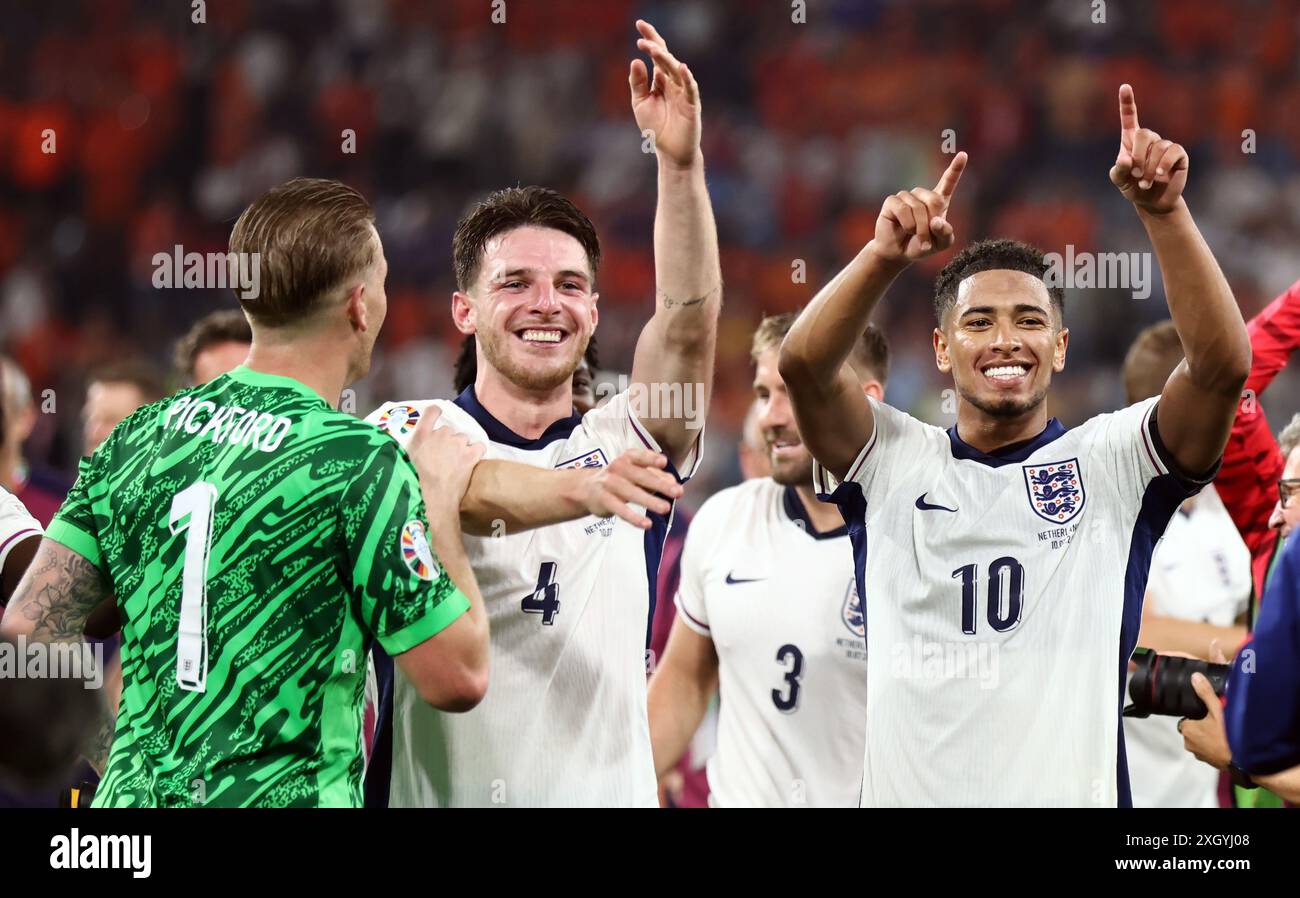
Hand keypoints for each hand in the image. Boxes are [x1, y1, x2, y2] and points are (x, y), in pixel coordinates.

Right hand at [406, 406, 484, 516]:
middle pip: (448, 430)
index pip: (431, 411)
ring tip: (456, 464)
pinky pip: (479, 446)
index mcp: (421, 435)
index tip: (438, 414)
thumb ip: (412, 448)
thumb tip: (416, 449)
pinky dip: (476, 452)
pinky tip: (472, 461)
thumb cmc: (414, 483)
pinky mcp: (471, 454)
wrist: (432, 499)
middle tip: (443, 457)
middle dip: (447, 441)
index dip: (436, 412)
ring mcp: (457, 443)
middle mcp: (441, 434)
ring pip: (463, 439)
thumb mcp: (404, 461)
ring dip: (460, 447)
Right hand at [581, 448, 684, 528]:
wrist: (586, 488)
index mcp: (627, 458)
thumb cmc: (619, 479)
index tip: (663, 462)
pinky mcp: (604, 500)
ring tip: (666, 508)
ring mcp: (609, 484)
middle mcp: (618, 468)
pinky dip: (633, 517)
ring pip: (631, 493)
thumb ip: (655, 476)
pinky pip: (620, 509)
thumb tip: (673, 483)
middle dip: (660, 484)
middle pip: (640, 476)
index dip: (651, 459)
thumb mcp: (636, 474)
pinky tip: (646, 524)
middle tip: (678, 492)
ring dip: (649, 501)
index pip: (640, 457)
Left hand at [630, 19, 700, 168]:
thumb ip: (638, 83)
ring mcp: (684, 91)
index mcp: (661, 79)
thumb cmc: (656, 128)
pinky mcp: (692, 104)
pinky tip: (681, 67)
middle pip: (665, 58)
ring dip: (665, 59)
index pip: (656, 54)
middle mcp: (673, 82)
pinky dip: (686, 77)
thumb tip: (636, 60)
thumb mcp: (640, 103)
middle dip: (655, 45)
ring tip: (653, 48)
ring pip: (675, 70)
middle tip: (642, 37)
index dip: (650, 38)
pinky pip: (690, 88)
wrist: (670, 152)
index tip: (639, 24)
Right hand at [869, 152, 966, 263]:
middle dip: (931, 223)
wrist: (898, 253)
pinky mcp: (892, 201)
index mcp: (938, 201)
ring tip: (914, 236)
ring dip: (919, 228)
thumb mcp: (941, 244)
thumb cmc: (920, 246)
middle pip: (934, 200)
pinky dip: (907, 224)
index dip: (956, 169)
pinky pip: (903, 210)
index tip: (963, 155)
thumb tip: (936, 220)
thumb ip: (945, 233)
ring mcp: (906, 196)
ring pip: (918, 208)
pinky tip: (904, 230)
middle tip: (926, 238)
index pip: (948, 182)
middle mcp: (922, 195)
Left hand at [1109, 84, 1187, 213]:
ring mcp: (1165, 145)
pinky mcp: (1178, 154)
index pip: (1129, 117)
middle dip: (1138, 156)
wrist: (1152, 201)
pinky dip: (1164, 164)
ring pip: (1158, 146)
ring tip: (1145, 183)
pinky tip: (1160, 174)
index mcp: (1131, 140)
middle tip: (1135, 174)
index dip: (1127, 102)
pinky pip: (1172, 152)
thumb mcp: (1120, 181)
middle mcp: (1149, 139)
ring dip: (1149, 167)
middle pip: (1144, 134)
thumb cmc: (1133, 187)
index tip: (1124, 86)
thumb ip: (1118, 171)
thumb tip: (1124, 159)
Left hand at [1179, 669, 1230, 769]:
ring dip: (1212, 735)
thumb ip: (1205, 693)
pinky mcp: (1211, 762)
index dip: (1198, 713)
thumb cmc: (1229, 737)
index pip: (1187, 717)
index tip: (1210, 712)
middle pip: (1195, 727)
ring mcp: (1200, 754)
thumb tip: (1196, 678)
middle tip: (1220, 720)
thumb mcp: (1217, 710)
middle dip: (1206, 724)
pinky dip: (1218, 745)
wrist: (1245, 760)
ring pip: (1204, 739)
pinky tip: (1229, 741)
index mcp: (1186, 730)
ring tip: (1226, 731)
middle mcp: (1189, 743)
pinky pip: (1212, 749)